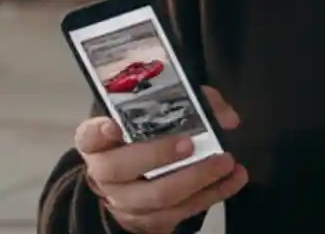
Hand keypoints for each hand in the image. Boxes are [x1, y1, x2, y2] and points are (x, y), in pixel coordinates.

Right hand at [76, 86, 248, 233]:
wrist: (133, 183)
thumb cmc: (145, 139)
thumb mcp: (158, 113)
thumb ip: (192, 103)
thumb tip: (227, 118)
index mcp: (99, 142)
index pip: (90, 136)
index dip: (100, 131)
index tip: (114, 125)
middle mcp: (106, 173)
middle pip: (122, 168)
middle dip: (158, 155)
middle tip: (189, 144)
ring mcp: (126, 201)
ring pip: (157, 195)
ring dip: (196, 179)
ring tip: (225, 162)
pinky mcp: (150, 221)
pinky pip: (182, 211)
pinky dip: (213, 194)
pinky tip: (234, 179)